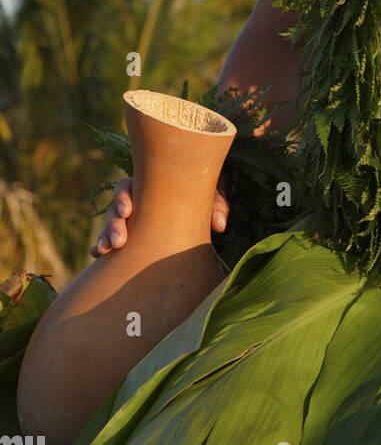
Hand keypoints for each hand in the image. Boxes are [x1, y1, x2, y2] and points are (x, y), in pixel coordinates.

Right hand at [89, 176, 229, 256]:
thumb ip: (215, 205)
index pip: (126, 186)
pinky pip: (107, 242)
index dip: (123, 197)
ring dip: (105, 237)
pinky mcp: (126, 239)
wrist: (197, 213)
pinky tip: (95, 258)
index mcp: (147, 186)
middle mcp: (133, 202)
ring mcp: (127, 221)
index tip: (128, 211)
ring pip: (108, 226)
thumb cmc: (200, 199)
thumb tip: (220, 225)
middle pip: (114, 209)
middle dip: (114, 224)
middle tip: (119, 241)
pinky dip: (100, 248)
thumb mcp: (209, 197)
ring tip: (105, 252)